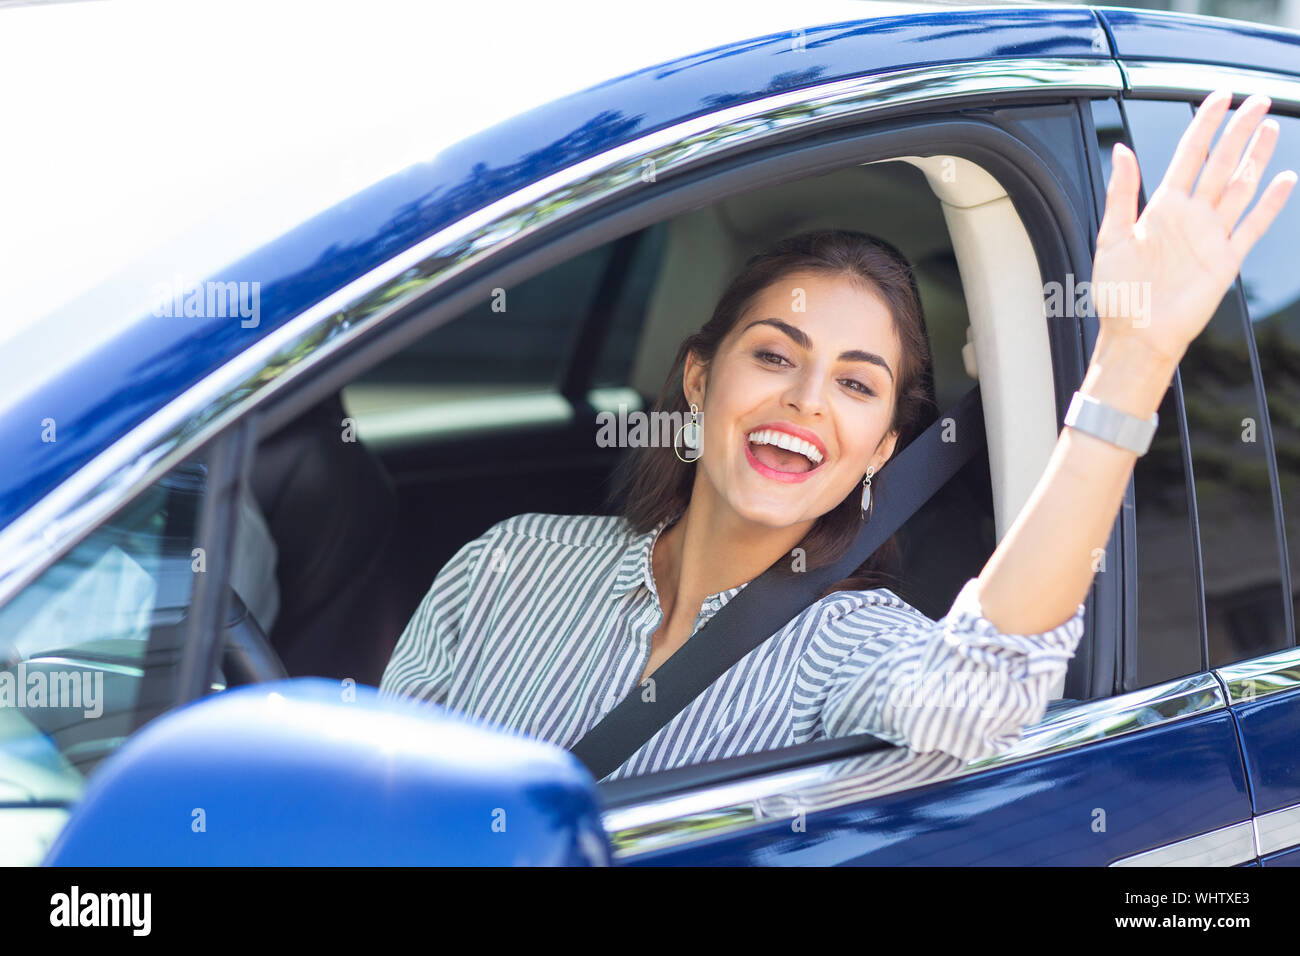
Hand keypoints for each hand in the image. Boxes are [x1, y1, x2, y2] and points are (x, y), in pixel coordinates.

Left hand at [1092, 89, 1296, 366]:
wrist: (1136, 335)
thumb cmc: (1117, 293)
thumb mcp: (1111, 237)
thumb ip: (1121, 193)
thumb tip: (1122, 150)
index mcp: (1161, 207)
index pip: (1189, 154)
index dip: (1205, 124)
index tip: (1219, 96)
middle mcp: (1190, 217)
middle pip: (1221, 162)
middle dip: (1239, 130)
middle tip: (1257, 100)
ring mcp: (1211, 236)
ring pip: (1240, 186)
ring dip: (1257, 157)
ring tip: (1271, 127)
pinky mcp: (1227, 259)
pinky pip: (1253, 225)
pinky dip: (1270, 203)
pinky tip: (1285, 180)